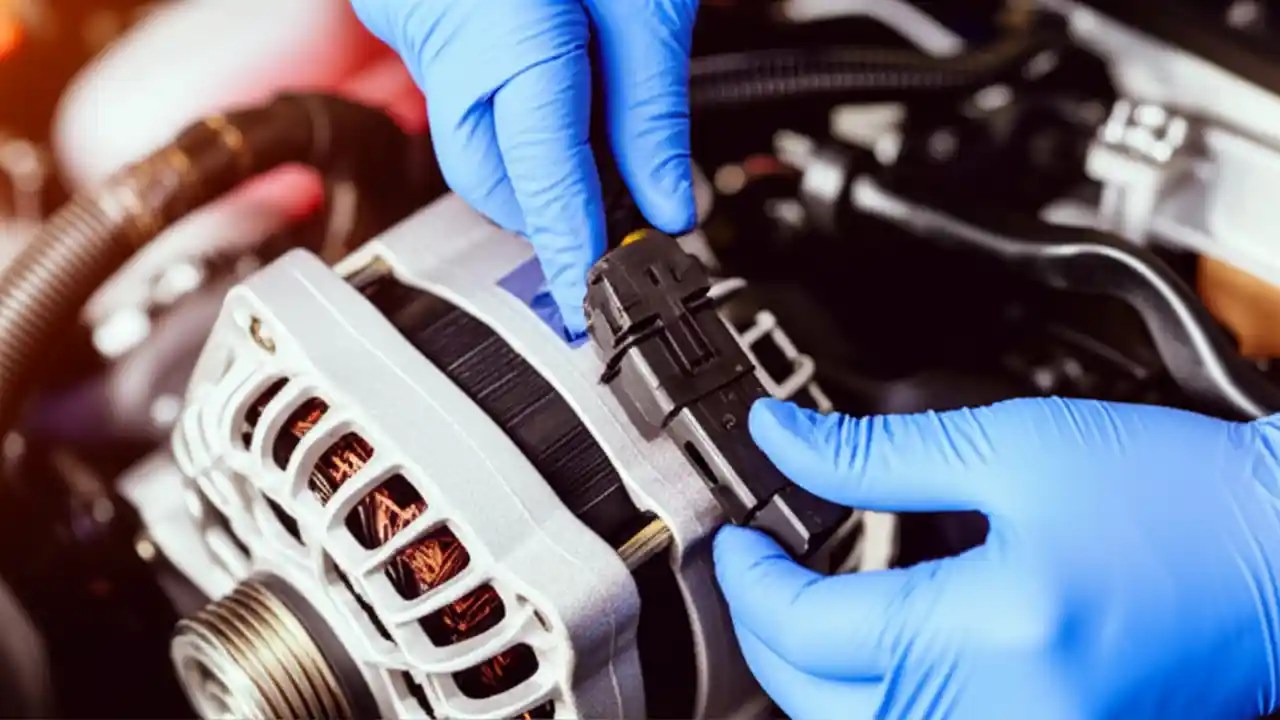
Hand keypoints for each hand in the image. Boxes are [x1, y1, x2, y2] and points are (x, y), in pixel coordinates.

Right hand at [349, 0, 697, 334]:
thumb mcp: (645, 0)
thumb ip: (651, 108)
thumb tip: (666, 204)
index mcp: (497, 21)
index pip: (539, 175)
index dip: (571, 245)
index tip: (592, 299)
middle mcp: (429, 27)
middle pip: (489, 177)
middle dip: (556, 203)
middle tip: (621, 205)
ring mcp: (405, 20)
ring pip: (468, 142)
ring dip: (533, 155)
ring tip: (595, 121)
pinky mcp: (404, 13)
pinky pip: (456, 94)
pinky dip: (507, 106)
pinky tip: (555, 75)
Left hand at [715, 397, 1279, 718]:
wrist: (1279, 552)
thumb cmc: (1178, 496)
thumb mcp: (1011, 448)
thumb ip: (874, 453)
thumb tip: (783, 438)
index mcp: (988, 632)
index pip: (806, 627)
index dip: (750, 577)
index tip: (737, 540)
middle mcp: (1002, 714)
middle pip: (815, 700)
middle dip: (765, 633)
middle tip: (757, 570)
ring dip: (811, 676)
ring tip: (802, 608)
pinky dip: (875, 700)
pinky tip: (876, 651)